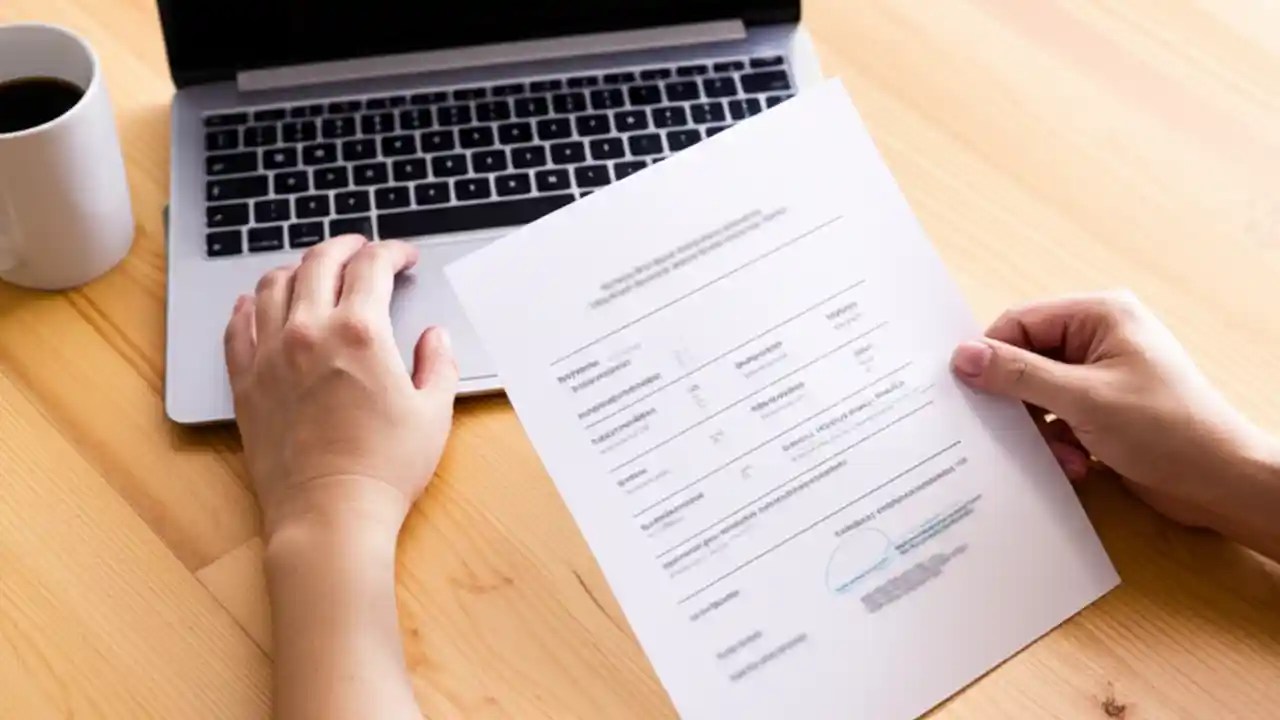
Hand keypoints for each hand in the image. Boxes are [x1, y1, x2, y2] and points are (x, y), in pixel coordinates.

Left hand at [224, 235, 458, 539]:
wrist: (330, 514)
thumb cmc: (385, 469)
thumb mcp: (434, 412)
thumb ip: (438, 363)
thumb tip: (435, 337)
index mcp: (360, 332)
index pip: (372, 266)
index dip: (392, 251)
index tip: (403, 257)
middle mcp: (309, 332)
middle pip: (319, 263)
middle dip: (345, 246)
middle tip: (361, 248)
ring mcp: (270, 355)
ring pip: (273, 285)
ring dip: (297, 268)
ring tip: (313, 271)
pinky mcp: (246, 383)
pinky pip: (236, 327)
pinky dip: (248, 304)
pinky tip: (256, 301)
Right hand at [950, 292, 1277, 533]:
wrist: (1221, 482)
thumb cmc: (1165, 430)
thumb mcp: (1083, 399)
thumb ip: (1018, 375)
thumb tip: (961, 356)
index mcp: (1099, 315)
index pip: (1019, 323)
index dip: (991, 356)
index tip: (968, 393)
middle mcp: (1099, 337)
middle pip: (1025, 359)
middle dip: (1020, 402)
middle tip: (1010, 432)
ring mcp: (1101, 373)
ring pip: (1038, 393)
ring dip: (1040, 429)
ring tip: (1059, 454)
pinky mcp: (1103, 407)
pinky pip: (1057, 415)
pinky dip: (1058, 441)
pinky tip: (1076, 463)